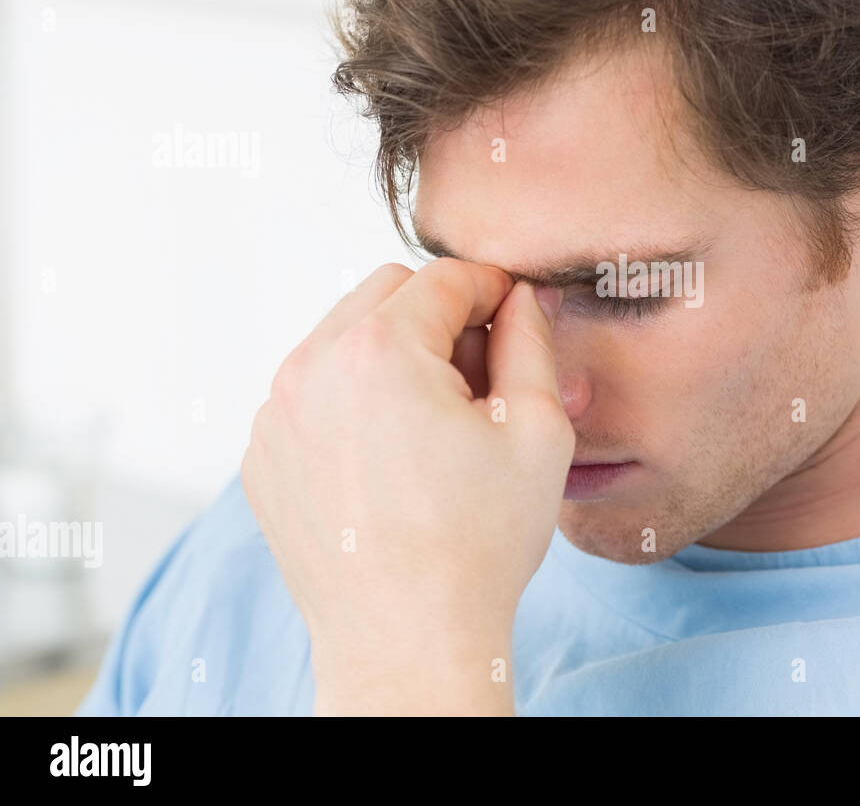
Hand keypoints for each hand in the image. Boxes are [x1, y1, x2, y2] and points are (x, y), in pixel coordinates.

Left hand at [239, 260, 573, 713]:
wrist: (407, 640)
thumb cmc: (476, 545)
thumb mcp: (537, 429)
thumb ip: (532, 342)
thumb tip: (519, 299)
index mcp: (378, 351)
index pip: (444, 278)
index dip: (493, 289)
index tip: (514, 314)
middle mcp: (309, 370)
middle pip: (385, 293)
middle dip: (437, 317)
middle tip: (478, 378)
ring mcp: (275, 416)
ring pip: (342, 339)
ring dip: (391, 356)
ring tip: (434, 424)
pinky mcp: (262, 457)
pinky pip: (311, 393)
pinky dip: (352, 402)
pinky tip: (391, 458)